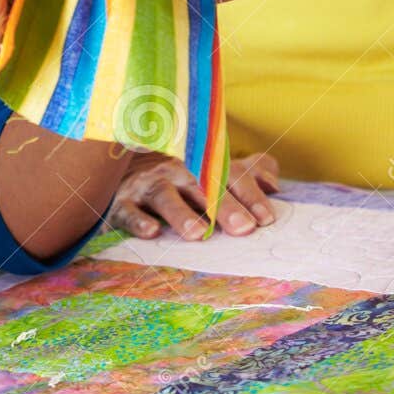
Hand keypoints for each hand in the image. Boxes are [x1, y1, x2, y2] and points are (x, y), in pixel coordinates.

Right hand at [108, 150, 280, 240]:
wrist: (118, 159)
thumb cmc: (177, 174)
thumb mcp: (212, 169)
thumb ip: (247, 173)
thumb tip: (275, 184)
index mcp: (200, 165)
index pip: (229, 175)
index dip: (249, 195)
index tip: (266, 219)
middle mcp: (175, 171)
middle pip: (202, 187)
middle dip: (224, 207)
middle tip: (243, 228)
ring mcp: (147, 184)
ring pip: (165, 196)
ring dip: (182, 214)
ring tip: (198, 234)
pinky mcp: (120, 200)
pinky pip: (127, 209)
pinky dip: (138, 219)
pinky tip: (151, 232)